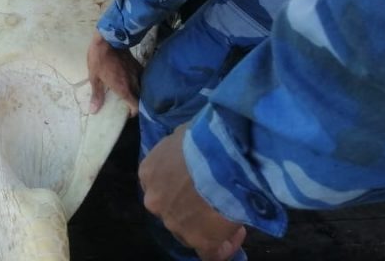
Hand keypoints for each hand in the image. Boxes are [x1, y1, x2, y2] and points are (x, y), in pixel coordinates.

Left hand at [86, 30, 140, 114]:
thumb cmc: (99, 58)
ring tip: (131, 94)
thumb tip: (93, 111)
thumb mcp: (94, 77)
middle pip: (141, 99)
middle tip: (128, 104)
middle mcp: (133, 83)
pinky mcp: (138, 65)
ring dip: (139, 93)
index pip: (136, 106)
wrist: (109, 38)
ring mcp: (137, 73)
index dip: (133, 112)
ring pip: (143, 88)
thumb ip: (97, 94)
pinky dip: (140, 82)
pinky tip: (134, 81)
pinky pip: (142, 77)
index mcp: (123, 88)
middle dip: (137, 104)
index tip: (127, 113)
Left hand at [140, 126, 246, 260]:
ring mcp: (175, 223)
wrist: (221, 159)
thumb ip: (181, 149)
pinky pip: (210, 253)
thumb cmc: (202, 139)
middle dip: (192, 207)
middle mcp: (155, 201)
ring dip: (208, 226)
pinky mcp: (199, 241)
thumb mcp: (183, 135)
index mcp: (148, 173)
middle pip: (172, 210)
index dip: (180, 186)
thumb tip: (191, 147)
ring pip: (189, 232)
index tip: (200, 182)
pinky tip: (236, 235)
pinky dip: (223, 247)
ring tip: (232, 213)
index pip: (161, 186)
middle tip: (216, 198)